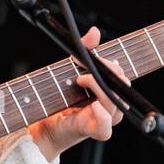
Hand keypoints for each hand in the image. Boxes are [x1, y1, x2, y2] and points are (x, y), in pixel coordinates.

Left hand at [27, 26, 129, 159]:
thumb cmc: (57, 97)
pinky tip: (94, 105)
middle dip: (110, 74)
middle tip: (88, 69)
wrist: (40, 123)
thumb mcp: (69, 68)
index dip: (115, 67)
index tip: (100, 58)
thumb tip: (95, 32)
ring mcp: (102, 120)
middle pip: (123, 90)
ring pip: (116, 106)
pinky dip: (102, 116)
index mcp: (107, 91)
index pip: (121, 77)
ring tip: (80, 80)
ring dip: (101, 90)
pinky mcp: (91, 131)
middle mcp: (109, 106)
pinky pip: (106, 128)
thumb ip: (84, 50)